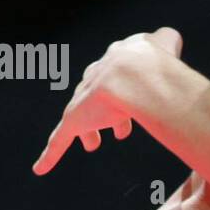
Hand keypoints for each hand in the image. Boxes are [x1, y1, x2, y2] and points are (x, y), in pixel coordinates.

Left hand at [32, 26, 182, 174]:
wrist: (135, 73)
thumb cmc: (154, 61)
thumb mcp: (166, 43)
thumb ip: (166, 41)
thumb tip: (169, 40)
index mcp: (116, 61)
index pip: (114, 74)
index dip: (124, 87)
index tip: (134, 100)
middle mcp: (95, 78)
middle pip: (96, 94)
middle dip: (106, 109)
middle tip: (120, 129)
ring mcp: (83, 101)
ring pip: (82, 117)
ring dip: (89, 131)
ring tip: (93, 144)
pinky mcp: (73, 122)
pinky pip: (59, 140)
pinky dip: (50, 155)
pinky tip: (40, 170)